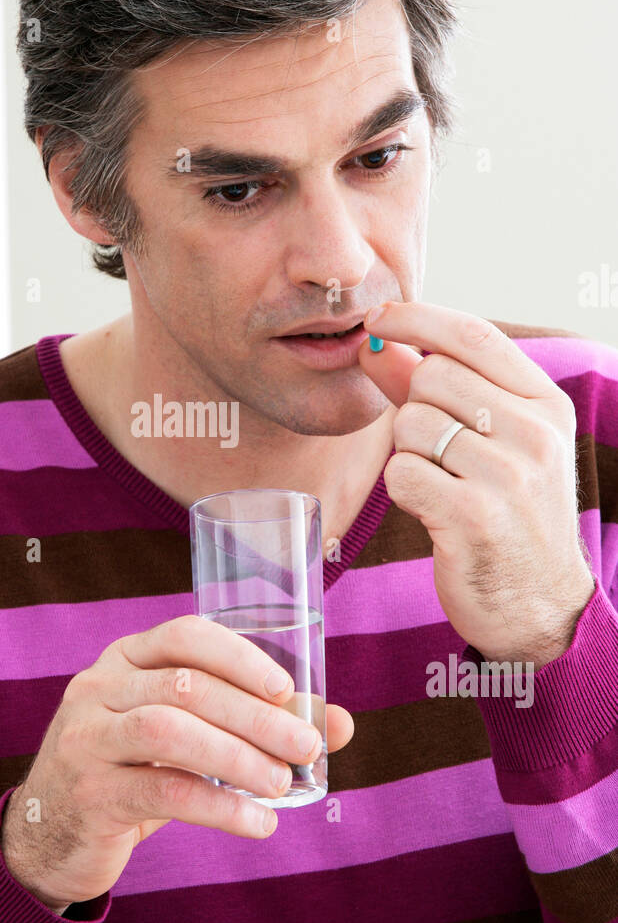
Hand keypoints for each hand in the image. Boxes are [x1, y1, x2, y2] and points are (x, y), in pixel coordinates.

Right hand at [0, 614, 353, 910]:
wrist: (48, 835)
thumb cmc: (132, 773)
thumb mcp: (183, 739)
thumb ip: (250, 725)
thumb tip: (339, 724)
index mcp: (124, 660)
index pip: (184, 636)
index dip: (239, 656)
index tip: (286, 688)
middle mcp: (98, 688)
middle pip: (184, 686)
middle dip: (254, 715)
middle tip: (305, 746)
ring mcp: (86, 738)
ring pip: (168, 732)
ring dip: (237, 757)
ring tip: (283, 784)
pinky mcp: (88, 792)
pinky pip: (161, 792)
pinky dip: (218, 807)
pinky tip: (257, 823)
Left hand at [358, 300, 594, 667]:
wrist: (539, 604)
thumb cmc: (507, 514)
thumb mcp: (488, 442)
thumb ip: (431, 388)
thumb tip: (378, 341)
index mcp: (546, 404)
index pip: (474, 335)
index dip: (416, 318)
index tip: (377, 317)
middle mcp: (535, 434)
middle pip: (430, 377)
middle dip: (413, 408)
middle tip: (439, 455)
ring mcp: (509, 476)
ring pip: (410, 424)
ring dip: (409, 454)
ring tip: (444, 486)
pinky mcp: (475, 518)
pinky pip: (401, 472)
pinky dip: (403, 489)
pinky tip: (433, 511)